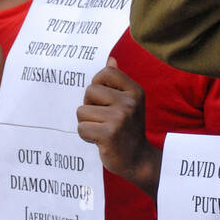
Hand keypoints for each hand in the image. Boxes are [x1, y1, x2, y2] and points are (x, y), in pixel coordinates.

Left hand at [77, 56, 158, 197]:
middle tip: (104, 120)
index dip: (97, 85)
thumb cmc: (128, 129)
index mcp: (135, 91)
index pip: (105, 73)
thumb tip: (110, 59)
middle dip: (90, 106)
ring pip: (82, 111)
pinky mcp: (109, 134)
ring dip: (87, 123)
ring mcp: (120, 118)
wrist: (138, 160)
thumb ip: (117, 82)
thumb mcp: (128, 102)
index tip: (104, 100)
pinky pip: (81, 128)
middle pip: (89, 91)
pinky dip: (86, 136)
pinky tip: (100, 141)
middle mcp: (129, 102)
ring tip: (103, 131)